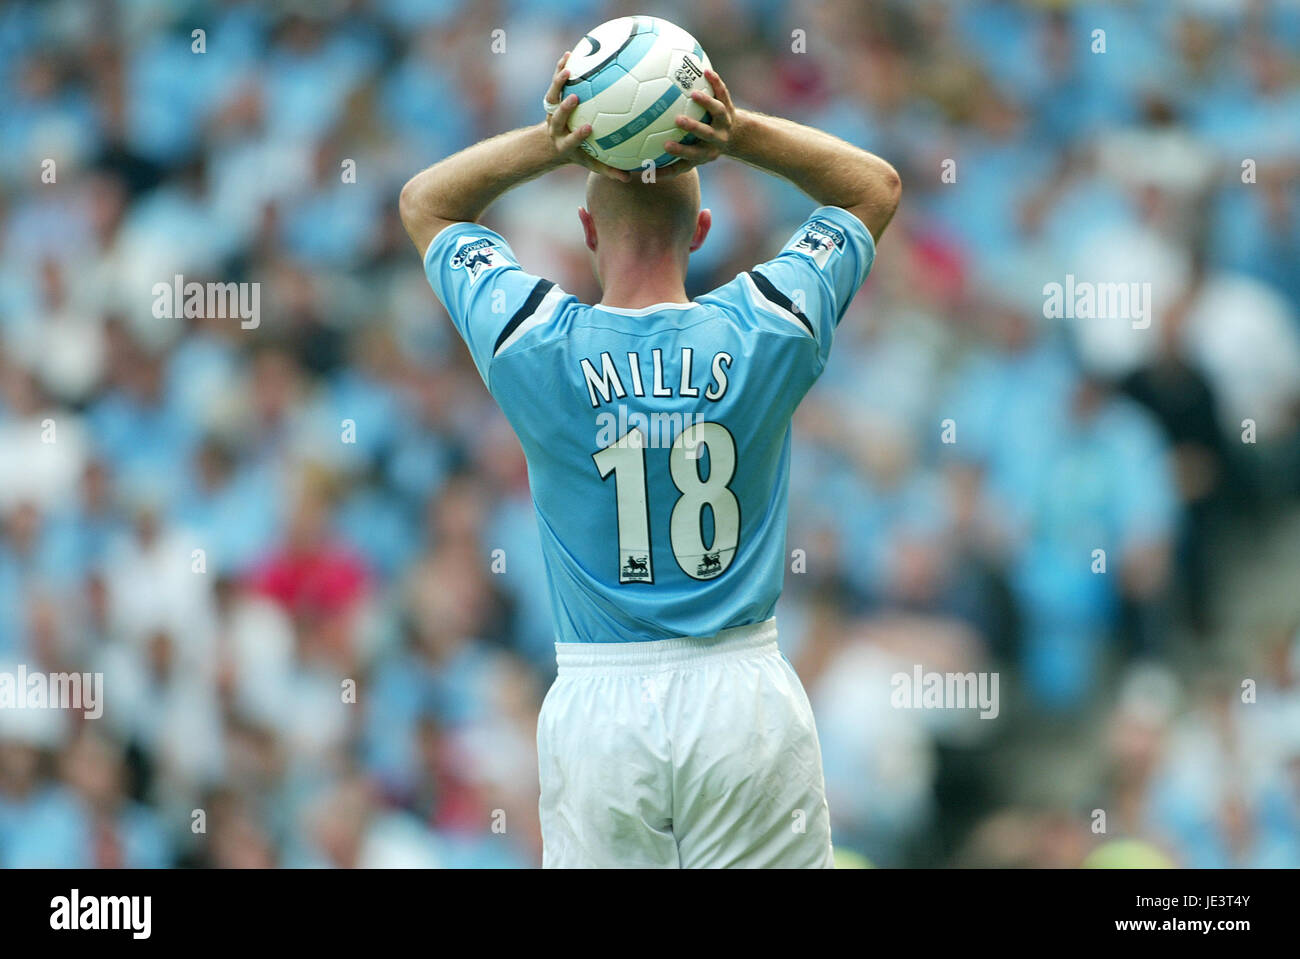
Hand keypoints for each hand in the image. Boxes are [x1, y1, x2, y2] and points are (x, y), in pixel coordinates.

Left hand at [544, 52, 630, 182]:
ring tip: (569, 68)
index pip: (571, 140)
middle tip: (575, 98)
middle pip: (557, 117)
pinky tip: (570, 54)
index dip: (577, 134)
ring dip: (558, 83)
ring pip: (552, 97)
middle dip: (565, 108)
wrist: (553, 145)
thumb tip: (628, 178)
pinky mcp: (552, 100)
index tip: (589, 128)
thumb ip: (608, 170)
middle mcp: (556, 127)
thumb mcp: (591, 163)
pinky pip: (555, 83)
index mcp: (565, 144)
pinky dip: (560, 68)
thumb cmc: (580, 153)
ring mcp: (552, 112)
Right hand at [660, 69, 738, 177]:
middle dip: (693, 128)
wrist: (734, 138)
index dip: (679, 152)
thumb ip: (662, 162)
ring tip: (693, 93)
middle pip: (705, 135)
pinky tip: (705, 70)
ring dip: (706, 103)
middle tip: (678, 119)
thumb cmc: (699, 146)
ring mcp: (724, 124)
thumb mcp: (685, 158)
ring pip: (717, 112)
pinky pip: (723, 93)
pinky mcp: (730, 108)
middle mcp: (715, 141)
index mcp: (702, 155)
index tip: (665, 147)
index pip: (689, 158)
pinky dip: (715, 82)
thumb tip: (634, 165)